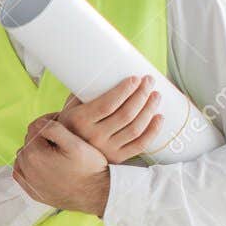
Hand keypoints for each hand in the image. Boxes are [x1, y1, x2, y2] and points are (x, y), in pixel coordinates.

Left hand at [13, 119, 111, 215]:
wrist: (98, 194)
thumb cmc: (89, 168)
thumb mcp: (75, 143)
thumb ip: (53, 128)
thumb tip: (39, 124)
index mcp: (34, 154)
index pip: (34, 127)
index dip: (49, 121)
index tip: (63, 123)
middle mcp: (27, 170)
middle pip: (29, 142)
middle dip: (42, 136)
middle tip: (61, 137)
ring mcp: (30, 184)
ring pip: (23, 157)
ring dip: (35, 151)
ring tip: (53, 151)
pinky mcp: (34, 194)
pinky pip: (22, 175)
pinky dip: (28, 167)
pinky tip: (42, 164)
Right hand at [32, 74, 163, 164]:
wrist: (67, 150)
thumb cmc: (73, 122)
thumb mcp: (72, 105)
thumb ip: (86, 91)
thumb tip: (106, 67)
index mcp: (80, 121)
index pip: (107, 104)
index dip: (125, 91)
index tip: (135, 79)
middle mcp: (93, 137)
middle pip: (125, 114)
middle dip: (141, 95)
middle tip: (149, 81)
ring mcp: (106, 150)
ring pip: (135, 128)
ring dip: (149, 110)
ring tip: (155, 96)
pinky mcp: (117, 158)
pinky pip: (140, 145)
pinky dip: (153, 131)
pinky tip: (158, 117)